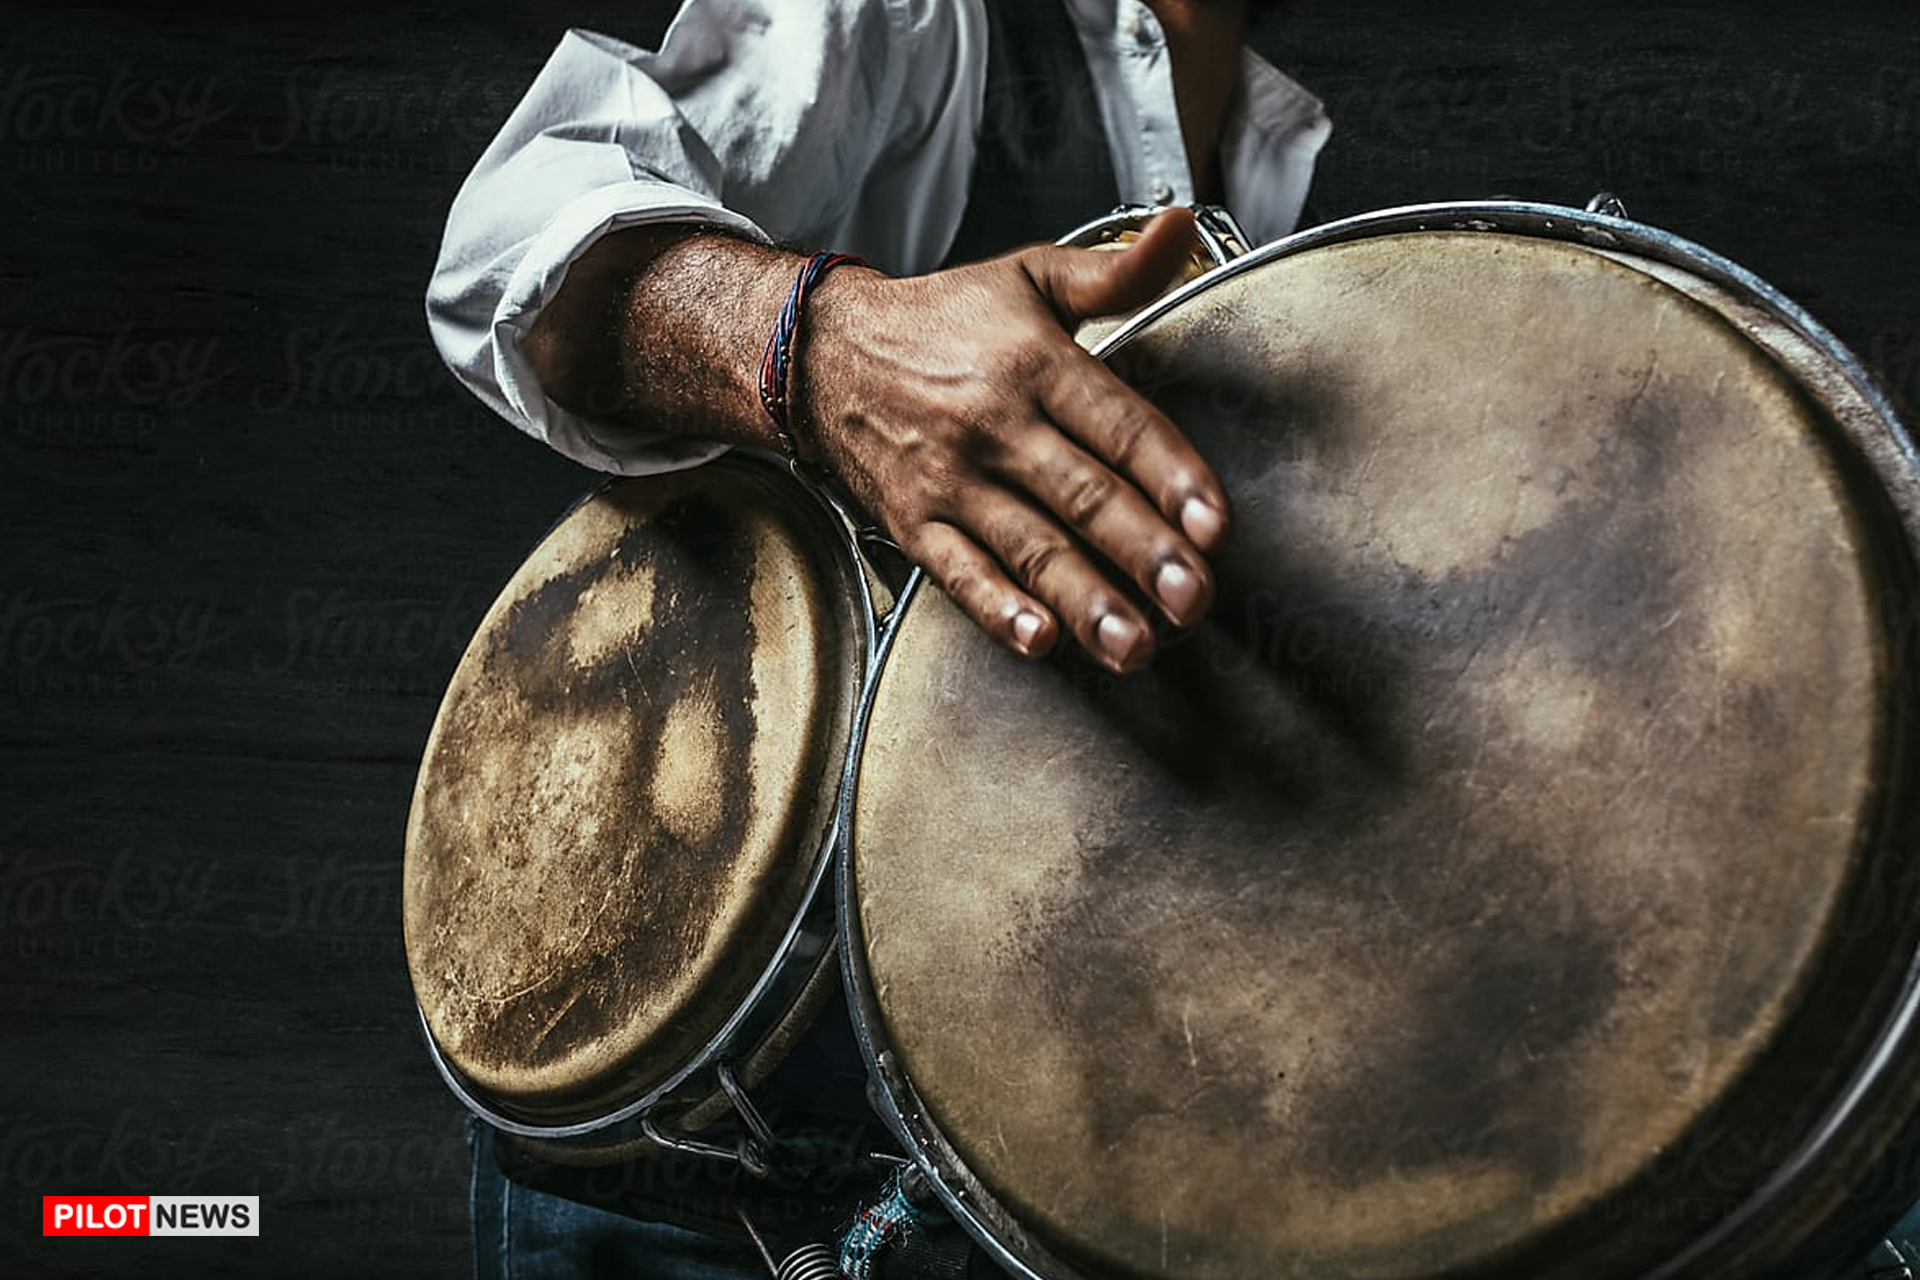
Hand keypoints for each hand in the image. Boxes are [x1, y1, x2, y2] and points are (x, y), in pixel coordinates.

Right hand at [797, 210, 1229, 673]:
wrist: (821, 352)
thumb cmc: (944, 320)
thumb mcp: (1028, 278)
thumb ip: (1114, 270)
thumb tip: (1182, 224)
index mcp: (1036, 362)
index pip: (1118, 424)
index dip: (1172, 475)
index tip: (1214, 524)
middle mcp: (995, 423)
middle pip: (1082, 495)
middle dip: (1143, 553)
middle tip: (1193, 601)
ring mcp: (950, 479)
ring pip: (1028, 546)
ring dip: (1085, 601)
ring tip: (1135, 646)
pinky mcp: (913, 522)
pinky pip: (958, 573)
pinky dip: (997, 609)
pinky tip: (1038, 640)